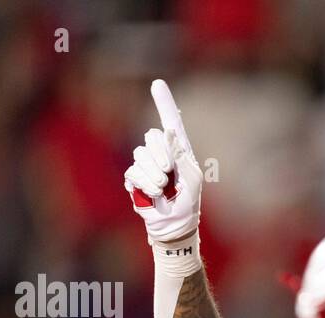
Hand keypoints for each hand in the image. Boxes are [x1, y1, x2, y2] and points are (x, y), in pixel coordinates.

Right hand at [124, 79, 202, 243]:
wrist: (174, 226)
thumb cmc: (188, 203)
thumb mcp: (192, 178)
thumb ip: (181, 154)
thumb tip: (167, 130)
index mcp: (178, 151)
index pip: (171, 122)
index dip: (164, 103)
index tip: (157, 83)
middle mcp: (161, 154)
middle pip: (152, 136)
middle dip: (161, 155)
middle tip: (169, 172)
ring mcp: (146, 165)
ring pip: (140, 155)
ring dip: (154, 174)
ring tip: (163, 189)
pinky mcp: (134, 179)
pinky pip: (133, 173)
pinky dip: (144, 185)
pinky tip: (152, 194)